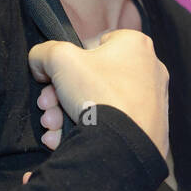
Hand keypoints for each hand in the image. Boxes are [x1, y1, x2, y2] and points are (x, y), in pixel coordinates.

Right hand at [28, 29, 169, 160]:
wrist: (124, 146)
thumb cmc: (99, 94)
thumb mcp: (60, 59)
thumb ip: (44, 53)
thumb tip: (40, 64)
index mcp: (135, 45)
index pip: (95, 44)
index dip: (70, 61)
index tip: (55, 78)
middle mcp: (149, 70)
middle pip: (91, 77)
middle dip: (60, 94)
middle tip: (47, 107)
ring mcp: (151, 100)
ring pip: (97, 102)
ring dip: (66, 113)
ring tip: (52, 126)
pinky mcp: (148, 127)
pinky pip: (111, 123)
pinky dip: (86, 130)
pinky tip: (62, 138)